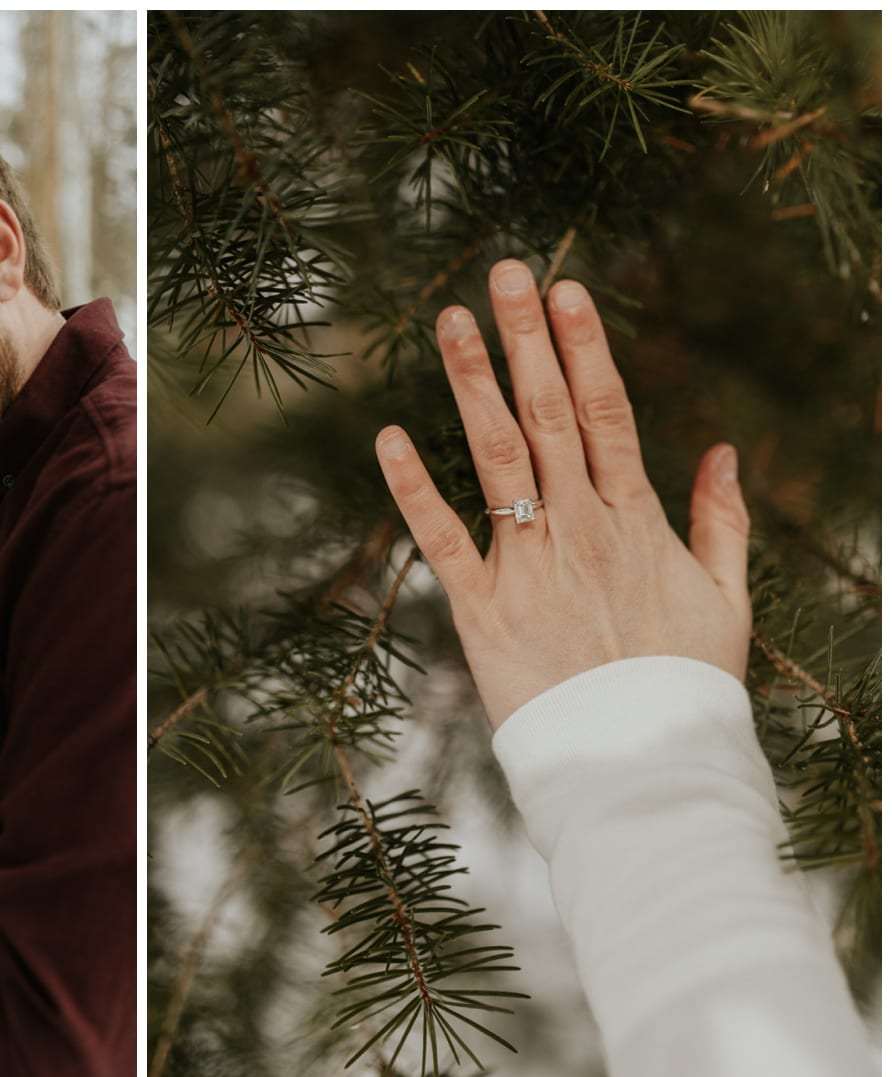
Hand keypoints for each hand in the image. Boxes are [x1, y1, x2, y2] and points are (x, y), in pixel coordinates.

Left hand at [374, 260, 750, 728]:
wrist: (642, 767)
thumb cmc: (685, 685)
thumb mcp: (726, 598)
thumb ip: (722, 520)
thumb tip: (725, 449)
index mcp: (634, 519)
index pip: (607, 412)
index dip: (583, 347)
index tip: (564, 289)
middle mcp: (580, 527)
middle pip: (549, 415)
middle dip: (526, 340)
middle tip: (502, 272)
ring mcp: (529, 565)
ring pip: (497, 458)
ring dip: (472, 386)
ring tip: (449, 321)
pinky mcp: (482, 611)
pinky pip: (442, 541)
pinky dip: (414, 490)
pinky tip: (389, 437)